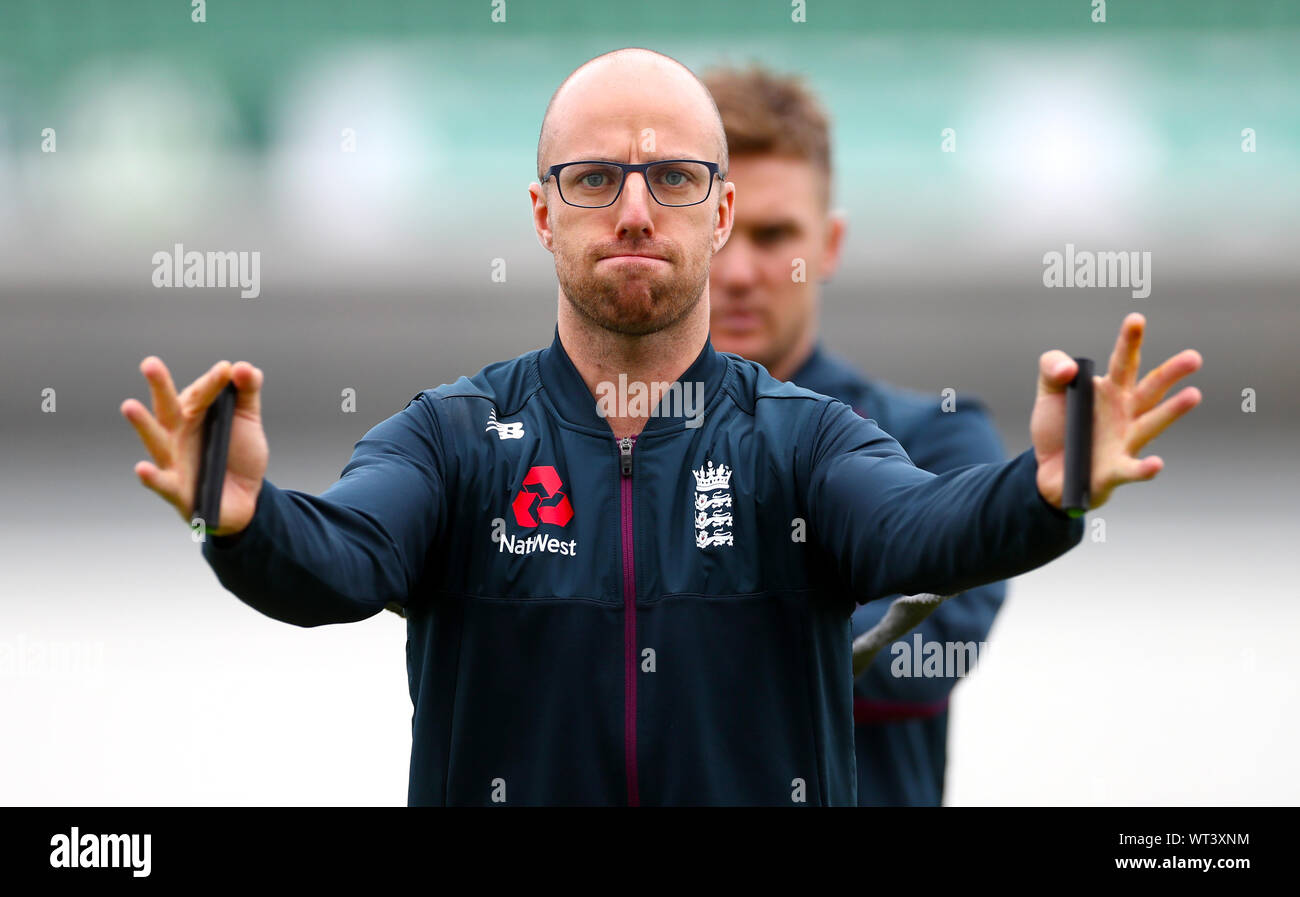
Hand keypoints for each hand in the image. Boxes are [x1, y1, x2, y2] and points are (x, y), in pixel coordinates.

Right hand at [121, 357, 268, 535]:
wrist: (248, 496)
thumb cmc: (239, 453)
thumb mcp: (247, 419)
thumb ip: (247, 391)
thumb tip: (244, 367)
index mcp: (193, 413)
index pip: (200, 393)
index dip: (212, 382)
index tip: (226, 370)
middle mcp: (177, 433)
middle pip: (166, 408)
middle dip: (159, 386)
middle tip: (150, 364)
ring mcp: (173, 460)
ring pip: (155, 441)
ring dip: (142, 425)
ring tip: (129, 406)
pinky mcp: (177, 490)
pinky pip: (162, 483)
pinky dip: (151, 478)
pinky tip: (141, 468)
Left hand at [1031, 313, 1201, 509]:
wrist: (1046, 470)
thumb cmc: (1058, 427)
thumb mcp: (1049, 392)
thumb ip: (1052, 368)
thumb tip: (1070, 368)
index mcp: (1112, 390)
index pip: (1123, 362)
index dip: (1129, 341)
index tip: (1136, 319)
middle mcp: (1125, 414)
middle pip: (1151, 389)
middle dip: (1171, 373)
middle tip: (1194, 357)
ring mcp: (1125, 442)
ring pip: (1152, 424)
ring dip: (1173, 411)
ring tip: (1193, 395)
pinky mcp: (1115, 471)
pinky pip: (1132, 470)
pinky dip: (1144, 469)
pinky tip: (1156, 464)